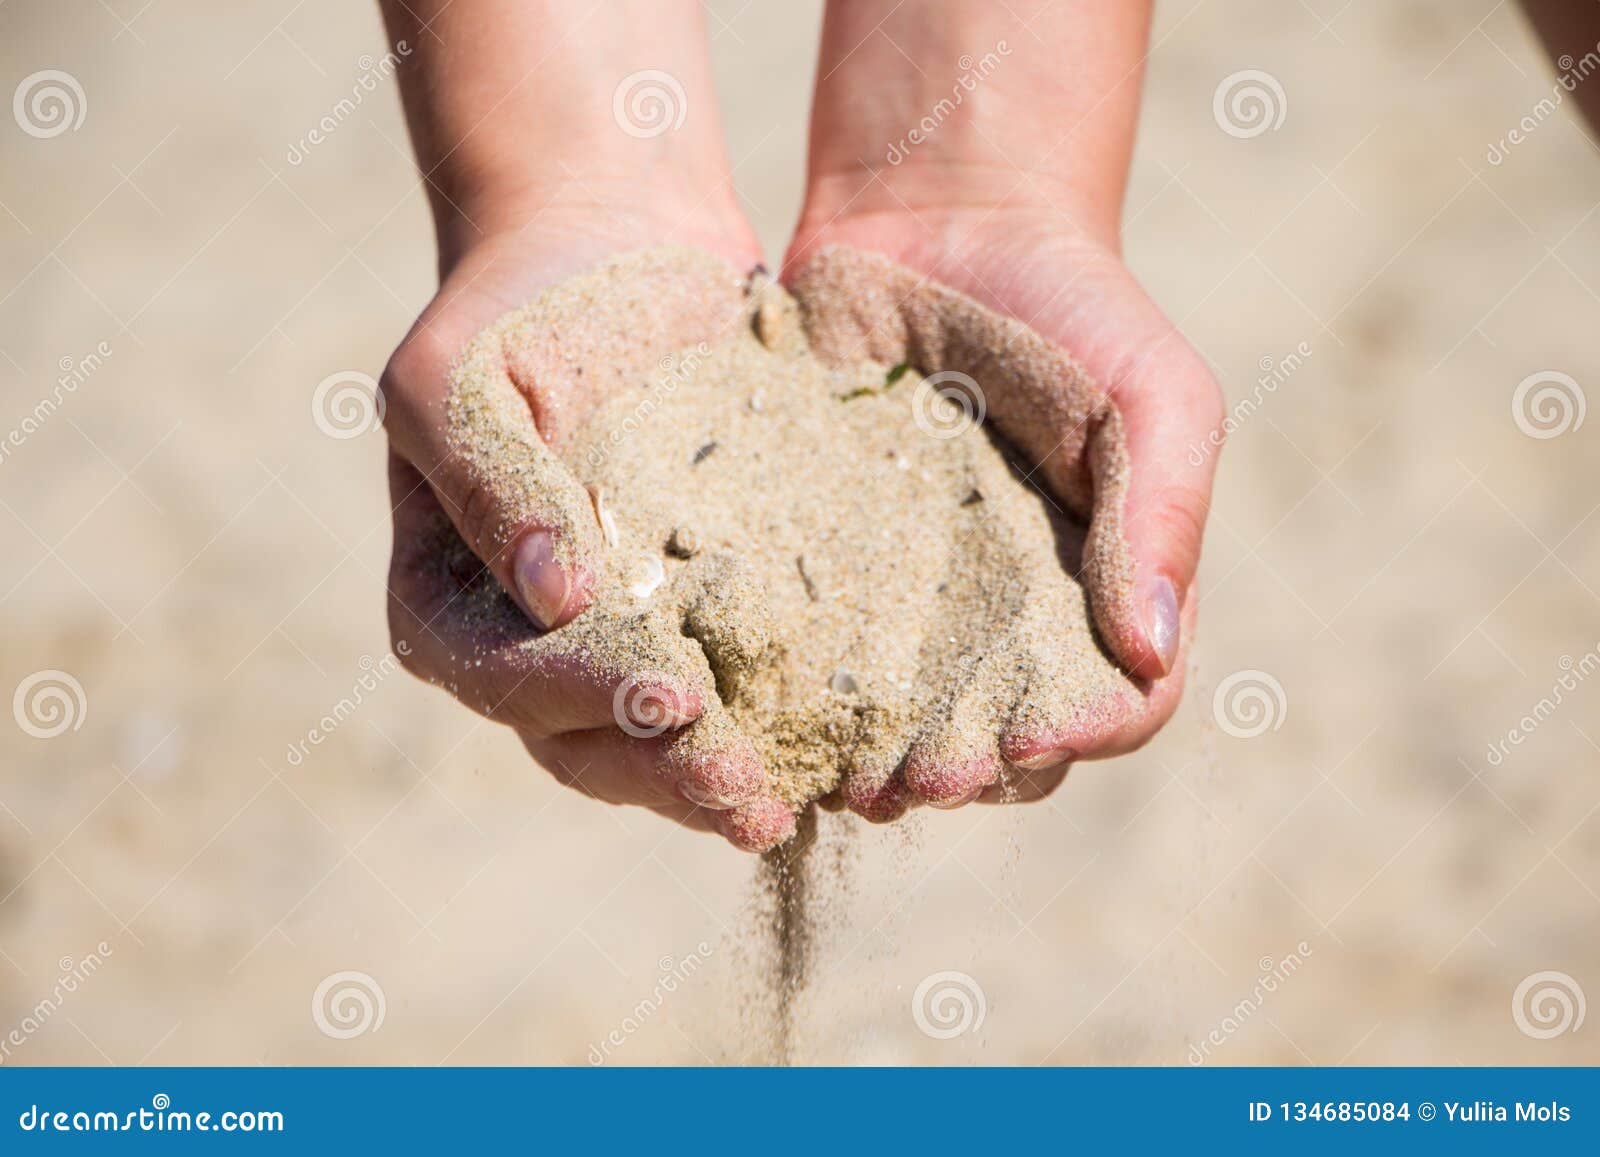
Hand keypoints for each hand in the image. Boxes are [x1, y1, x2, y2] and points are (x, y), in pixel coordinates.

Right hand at [375, 1, 793, 850]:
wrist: (616, 245)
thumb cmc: (516, 306)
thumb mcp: (462, 376)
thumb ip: (489, 482)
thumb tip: (555, 598)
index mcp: (451, 598)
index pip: (499, 676)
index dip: (580, 701)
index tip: (672, 700)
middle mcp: (533, 638)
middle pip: (584, 738)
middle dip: (666, 775)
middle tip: (748, 800)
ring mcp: (624, 630)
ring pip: (661, 736)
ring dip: (723, 777)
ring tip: (793, 808)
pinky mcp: (707, 609)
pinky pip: (739, 680)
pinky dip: (783, 720)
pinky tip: (845, 748)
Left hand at [784, 0, 1221, 811]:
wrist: (942, 218)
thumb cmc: (1075, 309)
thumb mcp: (1152, 393)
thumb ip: (1166, 514)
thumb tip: (1153, 653)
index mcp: (1100, 594)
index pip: (1115, 705)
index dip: (1082, 736)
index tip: (1033, 739)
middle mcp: (1007, 620)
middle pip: (1002, 740)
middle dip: (967, 772)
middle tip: (922, 780)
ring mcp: (913, 601)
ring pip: (903, 719)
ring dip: (879, 761)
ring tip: (846, 777)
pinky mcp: (826, 566)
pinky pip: (812, 648)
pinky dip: (795, 692)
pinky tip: (767, 712)